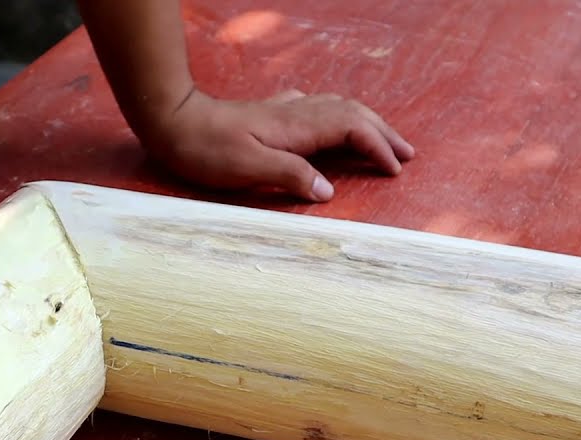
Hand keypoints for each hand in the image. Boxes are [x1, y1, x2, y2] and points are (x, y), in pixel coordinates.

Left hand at [140, 89, 414, 201]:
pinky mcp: (271, 114)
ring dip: (366, 124)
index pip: (351, 130)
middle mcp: (296, 113)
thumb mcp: (247, 168)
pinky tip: (334, 124)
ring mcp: (284, 111)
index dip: (376, 148)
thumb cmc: (206, 149)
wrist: (173, 122)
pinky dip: (339, 117)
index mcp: (297, 126)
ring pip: (338, 109)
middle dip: (382, 133)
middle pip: (353, 115)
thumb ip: (290, 176)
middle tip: (407, 155)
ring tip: (384, 140)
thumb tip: (328, 190)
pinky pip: (318, 109)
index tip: (394, 170)